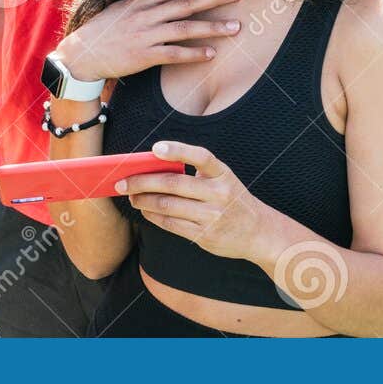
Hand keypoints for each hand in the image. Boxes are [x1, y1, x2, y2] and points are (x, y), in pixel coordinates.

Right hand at [55, 0, 241, 82]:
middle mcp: (147, 15)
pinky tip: (211, 53)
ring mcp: (146, 35)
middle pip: (186, 3)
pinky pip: (173, 54)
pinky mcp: (144, 55)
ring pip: (184, 28)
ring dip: (211, 27)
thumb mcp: (125, 6)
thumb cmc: (105, 29)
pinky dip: (193, 53)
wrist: (82, 54)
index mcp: (143, 1)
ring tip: (235, 27)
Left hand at [118, 141, 270, 262]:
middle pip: (173, 184)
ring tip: (131, 196)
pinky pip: (171, 224)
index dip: (178, 151)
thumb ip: (198, 174)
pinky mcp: (204, 235)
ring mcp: (211, 216)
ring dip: (143, 200)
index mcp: (223, 173)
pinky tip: (145, 210)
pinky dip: (153, 215)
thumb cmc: (234, 200)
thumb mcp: (224, 180)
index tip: (156, 148)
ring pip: (167, 205)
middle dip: (142, 182)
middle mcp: (218, 193)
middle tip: (123, 181)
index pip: (201, 157)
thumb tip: (156, 169)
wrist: (259, 232)